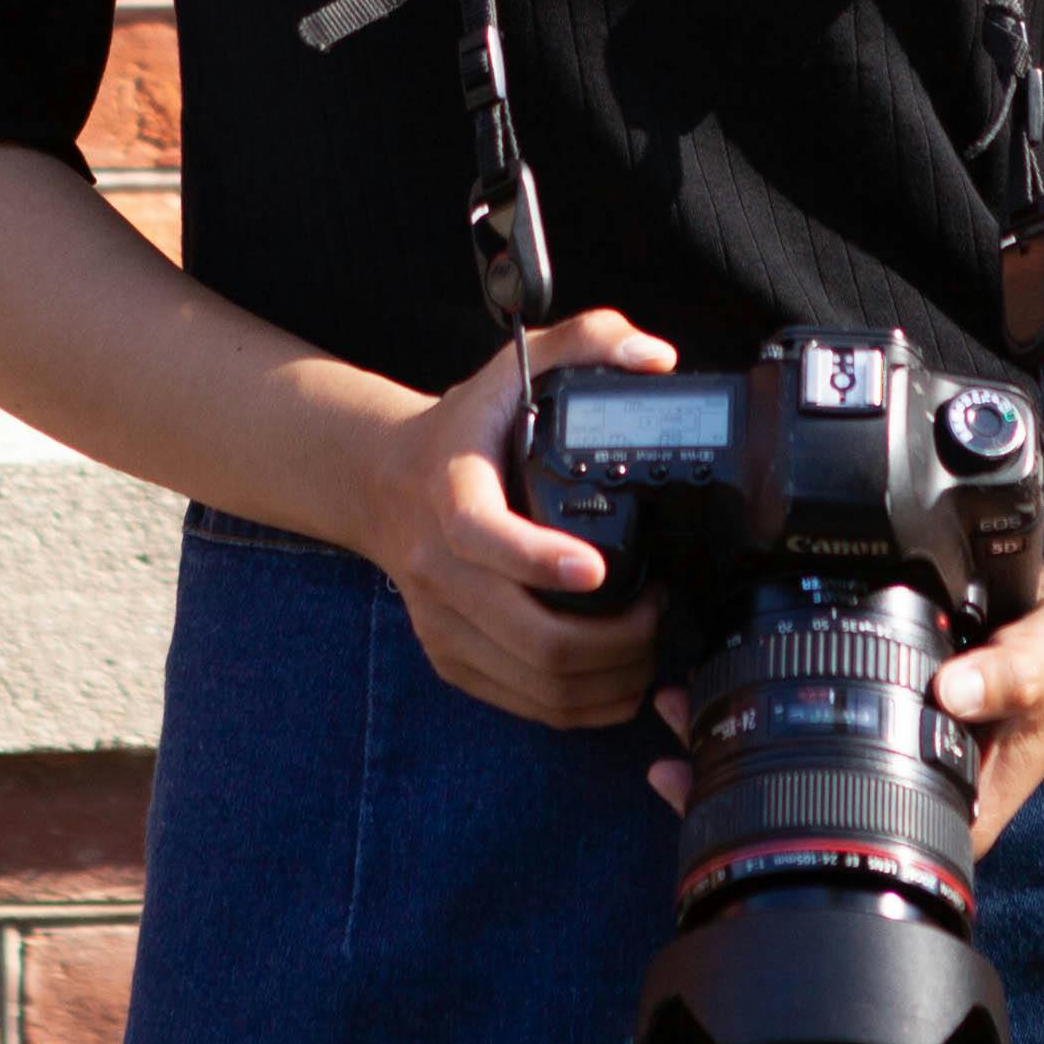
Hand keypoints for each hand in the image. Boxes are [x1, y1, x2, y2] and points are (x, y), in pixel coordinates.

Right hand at [361, 310, 682, 730]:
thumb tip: (656, 357)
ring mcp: (441, 620)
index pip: (483, 536)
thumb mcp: (514, 366)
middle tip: (662, 611)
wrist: (381, 483)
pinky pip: (524, 703)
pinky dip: (582, 705)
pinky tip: (620, 678)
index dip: (540, 559)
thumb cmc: (465, 427)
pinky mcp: (450, 657)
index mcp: (448, 493)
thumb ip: (587, 339)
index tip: (599, 567)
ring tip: (653, 646)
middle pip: (529, 634)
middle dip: (614, 640)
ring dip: (608, 678)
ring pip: (535, 681)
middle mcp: (435, 565)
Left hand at [641, 571, 1043, 859]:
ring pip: (810, 760)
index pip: (861, 846)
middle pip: (816, 809)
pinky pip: (824, 709)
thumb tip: (956, 686)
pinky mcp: (893, 702)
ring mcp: (900, 746)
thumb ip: (1007, 677)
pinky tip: (729, 673)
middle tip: (666, 762)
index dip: (786, 845)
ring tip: (675, 711)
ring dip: (743, 739)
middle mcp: (919, 786)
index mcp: (955, 806)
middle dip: (735, 791)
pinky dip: (775, 694)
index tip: (716, 813)